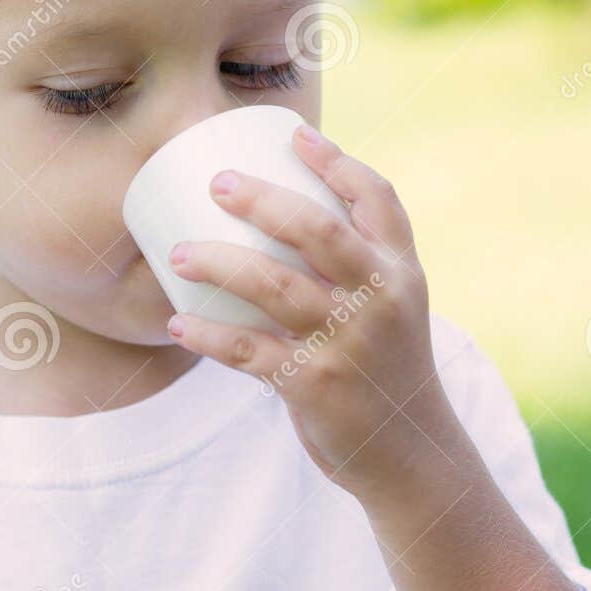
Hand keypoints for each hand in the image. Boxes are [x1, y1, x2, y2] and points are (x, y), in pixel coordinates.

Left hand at [164, 122, 450, 499]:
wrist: (411, 454)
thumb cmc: (386, 367)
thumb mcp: (393, 307)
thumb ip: (354, 265)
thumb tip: (277, 215)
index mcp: (401, 270)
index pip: (378, 199)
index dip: (336, 162)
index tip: (293, 135)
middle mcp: (380, 299)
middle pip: (318, 230)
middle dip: (262, 200)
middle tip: (216, 183)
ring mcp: (348, 342)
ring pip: (273, 285)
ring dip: (218, 262)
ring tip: (179, 252)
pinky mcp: (315, 385)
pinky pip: (249, 352)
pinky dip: (208, 337)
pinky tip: (178, 324)